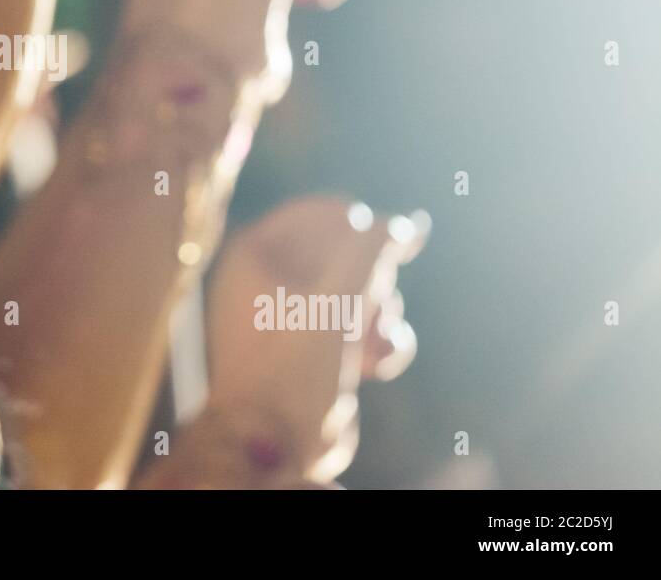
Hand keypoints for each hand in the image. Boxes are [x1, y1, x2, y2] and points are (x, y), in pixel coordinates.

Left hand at [190, 196, 425, 487]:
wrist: (275, 447)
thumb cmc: (290, 367)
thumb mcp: (336, 298)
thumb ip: (372, 250)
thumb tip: (407, 222)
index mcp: (253, 257)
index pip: (316, 213)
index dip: (360, 221)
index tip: (396, 234)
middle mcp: (267, 283)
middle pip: (346, 253)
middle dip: (374, 280)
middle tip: (372, 305)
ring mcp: (295, 320)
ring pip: (360, 293)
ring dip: (380, 316)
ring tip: (373, 342)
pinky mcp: (318, 354)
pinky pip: (360, 330)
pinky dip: (377, 344)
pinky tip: (376, 365)